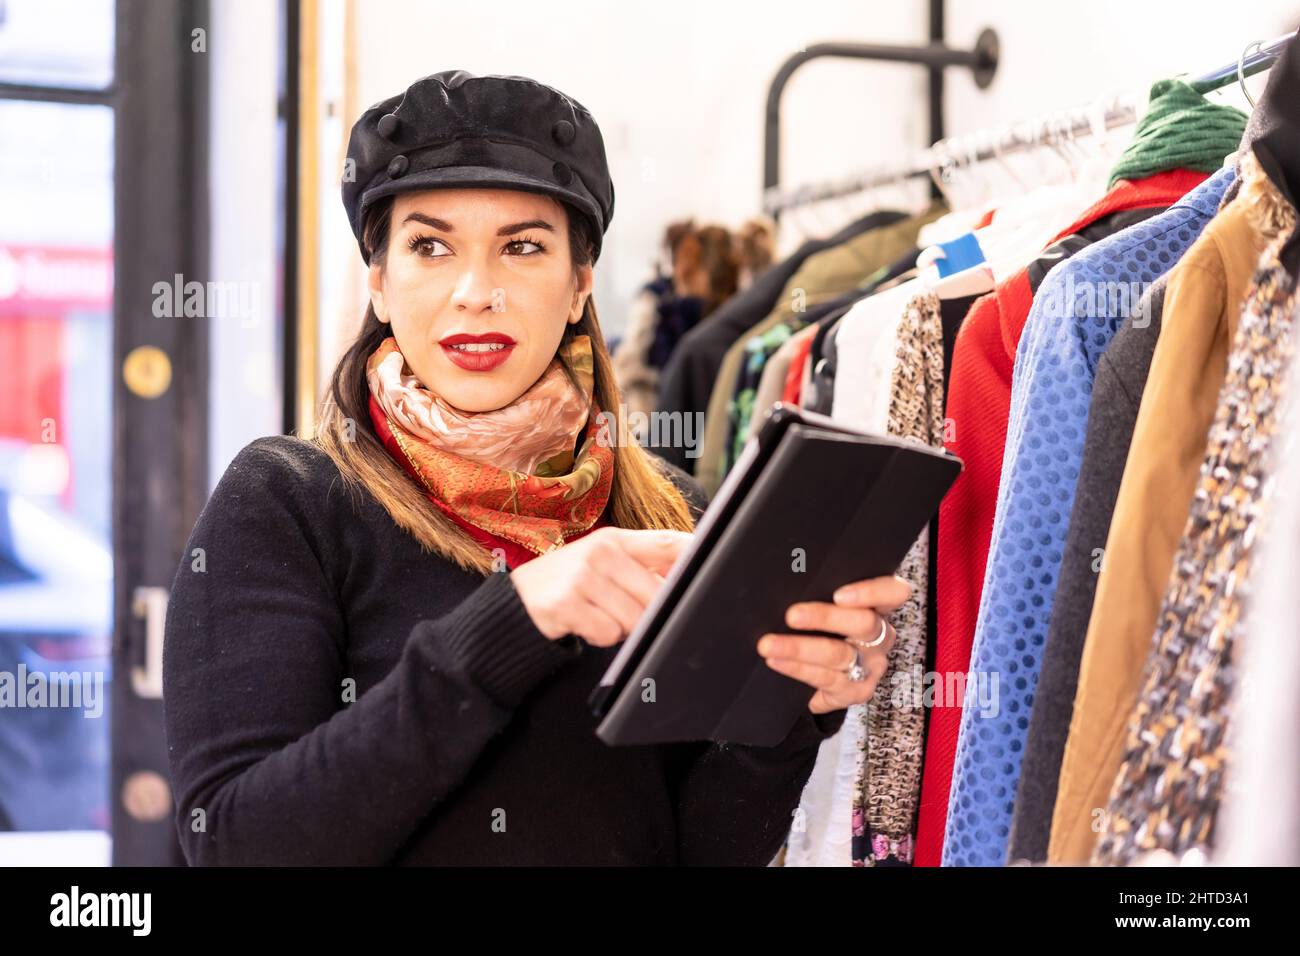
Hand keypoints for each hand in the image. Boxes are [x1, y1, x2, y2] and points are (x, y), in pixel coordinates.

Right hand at [510, 527, 692, 646]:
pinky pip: (608, 633)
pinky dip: (601, 636)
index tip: (715, 568)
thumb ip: (640, 565)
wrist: (514, 603)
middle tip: (622, 610)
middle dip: (649, 612)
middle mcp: (600, 551)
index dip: (695, 556)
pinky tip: (584, 623)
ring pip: (635, 617)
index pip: (668, 543)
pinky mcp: (567, 603)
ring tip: (599, 614)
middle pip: (657, 593)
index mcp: (614, 539)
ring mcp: (582, 576)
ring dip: (623, 627)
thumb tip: (687, 577)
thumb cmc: (567, 585)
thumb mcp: (600, 564)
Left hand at [755, 575, 910, 714]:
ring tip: (769, 644)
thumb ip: (820, 592)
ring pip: (839, 654)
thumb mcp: (827, 608)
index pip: (893, 592)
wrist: (823, 677)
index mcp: (878, 608)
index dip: (872, 591)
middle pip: (863, 623)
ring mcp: (871, 666)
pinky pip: (826, 679)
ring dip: (800, 648)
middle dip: (824, 617)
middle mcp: (880, 637)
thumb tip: (783, 581)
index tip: (839, 594)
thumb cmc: (823, 630)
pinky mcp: (857, 690)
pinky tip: (776, 661)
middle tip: (792, 615)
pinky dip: (797, 669)